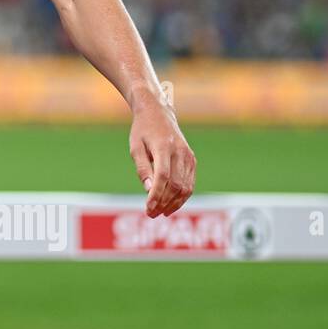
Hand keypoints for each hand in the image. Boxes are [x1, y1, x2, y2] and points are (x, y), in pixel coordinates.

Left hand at [129, 96, 195, 217]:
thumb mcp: (135, 147)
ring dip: (174, 203)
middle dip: (164, 203)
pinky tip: (170, 205)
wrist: (158, 113)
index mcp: (164, 147)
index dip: (157, 196)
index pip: (163, 177)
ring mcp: (189, 157)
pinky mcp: (192, 160)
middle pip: (176, 185)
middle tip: (151, 214)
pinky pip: (190, 183)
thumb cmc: (142, 131)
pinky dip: (181, 197)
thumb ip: (142, 169)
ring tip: (160, 213)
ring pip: (186, 187)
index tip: (148, 209)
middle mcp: (180, 152)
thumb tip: (149, 191)